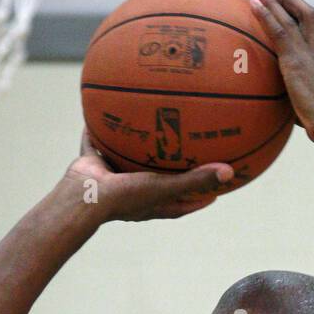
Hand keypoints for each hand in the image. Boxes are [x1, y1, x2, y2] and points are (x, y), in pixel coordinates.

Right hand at [64, 128, 235, 221]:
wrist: (84, 198)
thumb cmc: (126, 197)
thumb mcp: (166, 187)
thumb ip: (195, 179)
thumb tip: (230, 172)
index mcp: (152, 203)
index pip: (182, 202)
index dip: (199, 196)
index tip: (216, 188)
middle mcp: (132, 192)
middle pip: (156, 179)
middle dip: (168, 167)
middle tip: (185, 152)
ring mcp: (111, 179)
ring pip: (125, 160)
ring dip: (132, 147)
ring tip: (144, 128)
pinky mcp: (92, 166)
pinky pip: (96, 144)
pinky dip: (98, 131)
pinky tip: (102, 110)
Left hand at [249, 0, 313, 145]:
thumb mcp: (311, 114)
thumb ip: (300, 109)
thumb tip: (288, 120)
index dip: (300, 22)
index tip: (287, 16)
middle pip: (309, 16)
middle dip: (290, 1)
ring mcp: (309, 54)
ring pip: (292, 16)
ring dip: (273, 0)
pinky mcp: (297, 60)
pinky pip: (279, 30)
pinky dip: (265, 14)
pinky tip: (252, 4)